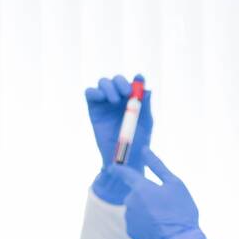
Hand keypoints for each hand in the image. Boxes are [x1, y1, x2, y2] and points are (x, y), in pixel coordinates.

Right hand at [85, 73, 153, 203]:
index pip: (134, 83)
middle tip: (126, 93)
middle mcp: (119, 98)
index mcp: (133, 99)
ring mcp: (105, 102)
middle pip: (116, 80)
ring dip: (109, 86)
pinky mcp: (93, 109)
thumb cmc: (138, 143)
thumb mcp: (145, 123)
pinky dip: (94, 91)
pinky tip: (102, 98)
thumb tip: (148, 90)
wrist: (123, 159)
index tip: (139, 79)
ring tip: (115, 100)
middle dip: (121, 82)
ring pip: (103, 83)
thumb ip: (146, 106)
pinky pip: (89, 93)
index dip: (137, 79)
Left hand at [102, 150, 210, 238]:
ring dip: (146, 210)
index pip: (124, 173)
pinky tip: (158, 228)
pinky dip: (144, 223)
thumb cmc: (181, 211)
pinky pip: (136, 222)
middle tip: (165, 205)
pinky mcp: (131, 232)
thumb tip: (145, 149)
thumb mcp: (175, 184)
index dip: (118, 169)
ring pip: (136, 208)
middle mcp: (130, 202)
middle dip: (146, 196)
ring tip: (164, 218)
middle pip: (136, 193)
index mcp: (140, 187)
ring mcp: (129, 218)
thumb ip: (157, 165)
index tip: (112, 166)